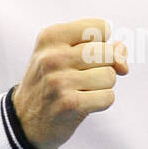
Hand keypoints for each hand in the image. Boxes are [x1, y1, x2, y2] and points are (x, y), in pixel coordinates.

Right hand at [11, 18, 128, 148]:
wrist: (25, 120)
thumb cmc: (52, 82)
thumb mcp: (65, 55)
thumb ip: (99, 46)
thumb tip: (123, 54)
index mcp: (50, 36)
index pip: (101, 28)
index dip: (101, 43)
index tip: (86, 56)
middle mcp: (53, 56)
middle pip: (108, 52)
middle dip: (105, 66)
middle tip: (84, 77)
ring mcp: (59, 81)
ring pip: (110, 75)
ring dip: (103, 86)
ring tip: (82, 90)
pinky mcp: (69, 104)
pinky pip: (108, 97)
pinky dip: (102, 101)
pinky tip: (84, 103)